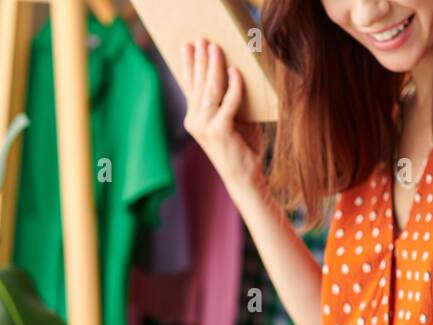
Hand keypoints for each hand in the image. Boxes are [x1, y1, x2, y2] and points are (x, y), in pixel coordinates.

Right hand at [180, 38, 262, 188]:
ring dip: (213, 66)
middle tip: (202, 39)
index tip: (187, 46)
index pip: (190, 87)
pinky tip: (235, 71)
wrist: (245, 177)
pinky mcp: (219, 131)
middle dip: (199, 59)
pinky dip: (233, 86)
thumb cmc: (242, 147)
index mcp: (195, 119)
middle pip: (197, 84)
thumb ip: (229, 100)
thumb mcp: (234, 119)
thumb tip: (236, 72)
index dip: (188, 66)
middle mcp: (195, 122)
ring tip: (215, 48)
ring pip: (210, 90)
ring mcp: (205, 127)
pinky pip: (228, 102)